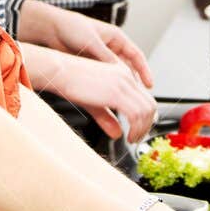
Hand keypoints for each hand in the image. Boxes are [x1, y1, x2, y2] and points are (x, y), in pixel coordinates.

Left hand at [21, 1, 152, 87]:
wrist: (51, 29)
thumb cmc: (72, 27)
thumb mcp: (92, 41)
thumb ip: (105, 57)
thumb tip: (118, 72)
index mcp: (116, 38)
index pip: (136, 56)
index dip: (145, 71)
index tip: (150, 84)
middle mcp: (111, 48)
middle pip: (129, 68)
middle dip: (136, 83)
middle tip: (140, 97)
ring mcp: (101, 58)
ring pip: (117, 76)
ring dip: (122, 87)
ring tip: (127, 101)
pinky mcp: (91, 66)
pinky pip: (104, 79)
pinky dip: (108, 88)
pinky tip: (109, 98)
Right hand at [38, 54, 156, 143]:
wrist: (59, 70)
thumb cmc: (70, 82)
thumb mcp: (93, 101)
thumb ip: (107, 117)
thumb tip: (118, 133)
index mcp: (122, 73)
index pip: (145, 97)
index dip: (148, 117)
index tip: (142, 129)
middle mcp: (126, 76)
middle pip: (150, 104)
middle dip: (148, 125)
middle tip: (139, 137)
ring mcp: (122, 83)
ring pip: (146, 111)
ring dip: (142, 129)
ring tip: (133, 139)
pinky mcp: (116, 92)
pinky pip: (135, 114)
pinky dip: (136, 129)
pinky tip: (128, 137)